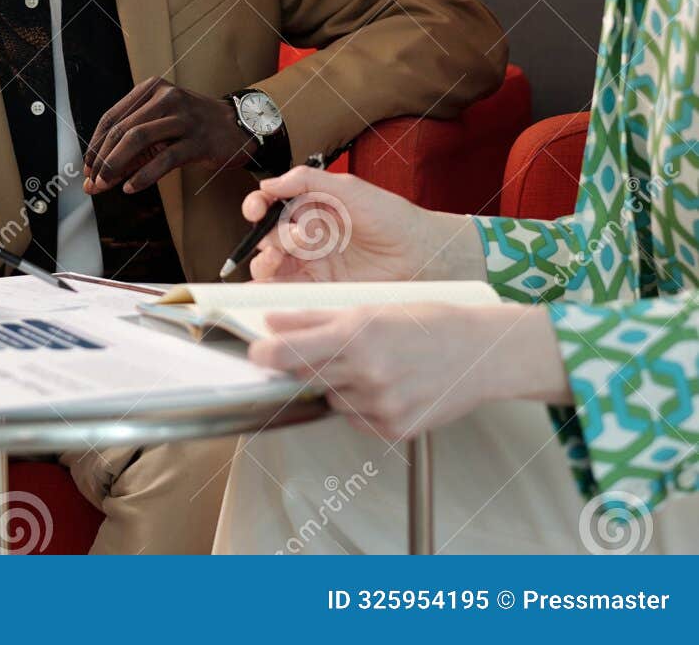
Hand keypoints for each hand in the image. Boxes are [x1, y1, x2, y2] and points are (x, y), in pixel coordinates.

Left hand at [83, 79, 253, 194]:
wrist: (238, 126)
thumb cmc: (193, 126)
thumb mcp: (161, 125)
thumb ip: (131, 147)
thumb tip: (96, 178)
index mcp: (151, 88)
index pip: (112, 117)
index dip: (95, 144)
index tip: (87, 168)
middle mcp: (166, 97)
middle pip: (122, 128)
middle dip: (102, 158)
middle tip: (92, 182)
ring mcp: (184, 117)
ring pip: (139, 139)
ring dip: (117, 165)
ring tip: (106, 185)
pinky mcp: (198, 139)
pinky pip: (165, 158)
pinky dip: (144, 174)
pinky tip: (131, 187)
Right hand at [244, 167, 430, 284]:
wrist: (418, 252)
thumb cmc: (391, 217)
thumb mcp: (348, 188)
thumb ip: (306, 180)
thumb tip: (269, 183)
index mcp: (310, 206)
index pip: (271, 205)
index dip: (257, 206)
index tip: (257, 208)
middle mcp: (306, 235)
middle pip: (266, 236)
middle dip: (268, 236)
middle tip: (293, 237)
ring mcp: (312, 263)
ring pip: (270, 265)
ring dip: (264, 261)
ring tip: (280, 258)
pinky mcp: (320, 288)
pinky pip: (287, 290)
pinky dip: (271, 290)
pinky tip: (272, 286)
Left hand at [249, 303, 569, 439]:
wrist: (481, 353)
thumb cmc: (431, 323)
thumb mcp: (372, 307)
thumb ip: (316, 317)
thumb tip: (272, 321)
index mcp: (359, 335)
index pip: (291, 354)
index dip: (267, 354)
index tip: (256, 352)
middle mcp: (367, 373)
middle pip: (308, 378)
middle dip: (303, 367)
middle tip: (321, 352)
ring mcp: (381, 406)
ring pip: (333, 399)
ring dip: (339, 384)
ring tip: (372, 364)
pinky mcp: (394, 429)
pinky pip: (357, 419)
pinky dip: (361, 404)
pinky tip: (386, 385)